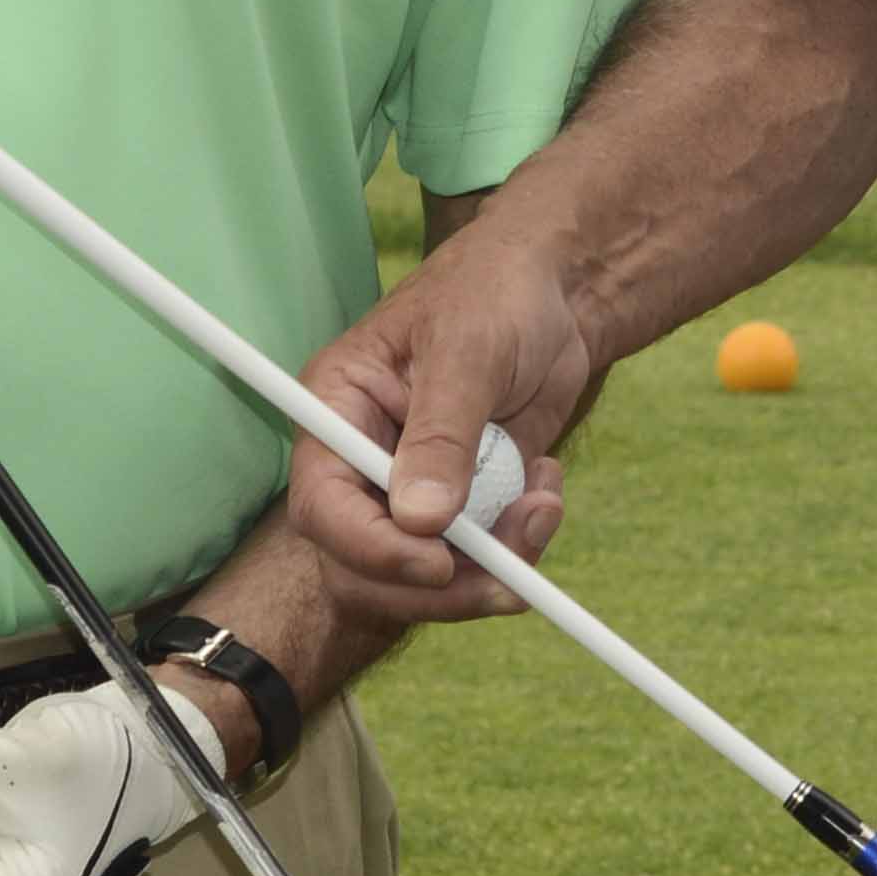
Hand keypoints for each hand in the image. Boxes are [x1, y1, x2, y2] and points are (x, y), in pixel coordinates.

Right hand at [284, 226, 589, 618]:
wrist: (553, 292)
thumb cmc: (494, 293)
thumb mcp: (468, 351)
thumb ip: (442, 435)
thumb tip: (420, 521)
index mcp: (337, 410)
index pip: (323, 505)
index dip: (372, 549)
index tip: (439, 564)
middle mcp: (362, 459)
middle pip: (366, 564)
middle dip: (440, 584)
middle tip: (510, 579)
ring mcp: (412, 487)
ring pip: (426, 574)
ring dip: (491, 563)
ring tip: (543, 504)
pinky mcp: (461, 502)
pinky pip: (477, 556)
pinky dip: (517, 541)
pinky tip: (545, 488)